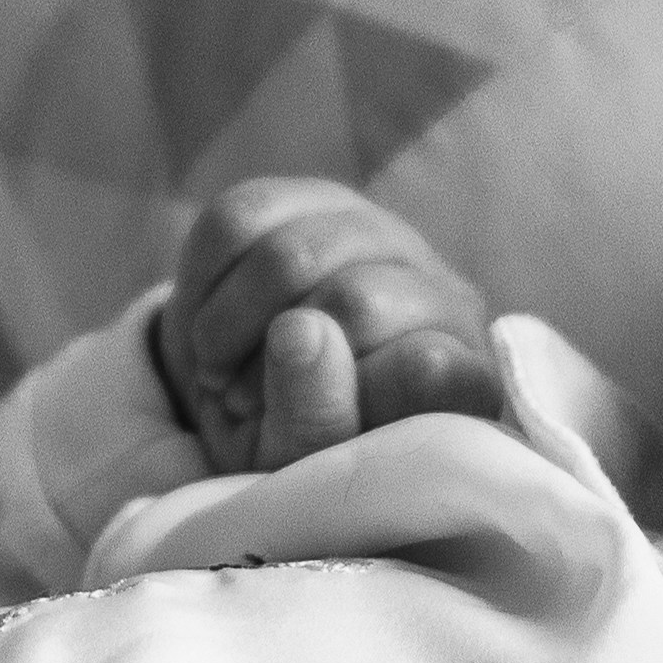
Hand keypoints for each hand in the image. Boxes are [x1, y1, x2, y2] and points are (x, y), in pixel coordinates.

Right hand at [156, 178, 504, 472]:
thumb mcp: (300, 465)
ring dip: (228, 322)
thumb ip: (314, 418)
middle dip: (272, 361)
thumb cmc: (293, 446)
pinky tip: (205, 317)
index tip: (287, 434)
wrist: (250, 399)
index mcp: (462, 381)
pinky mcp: (315, 198)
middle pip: (357, 302)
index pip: (427, 368)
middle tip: (236, 401)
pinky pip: (242, 217)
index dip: (344, 398)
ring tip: (218, 367)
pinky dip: (200, 279)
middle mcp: (443, 297)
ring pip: (293, 253)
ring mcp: (384, 236)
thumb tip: (301, 330)